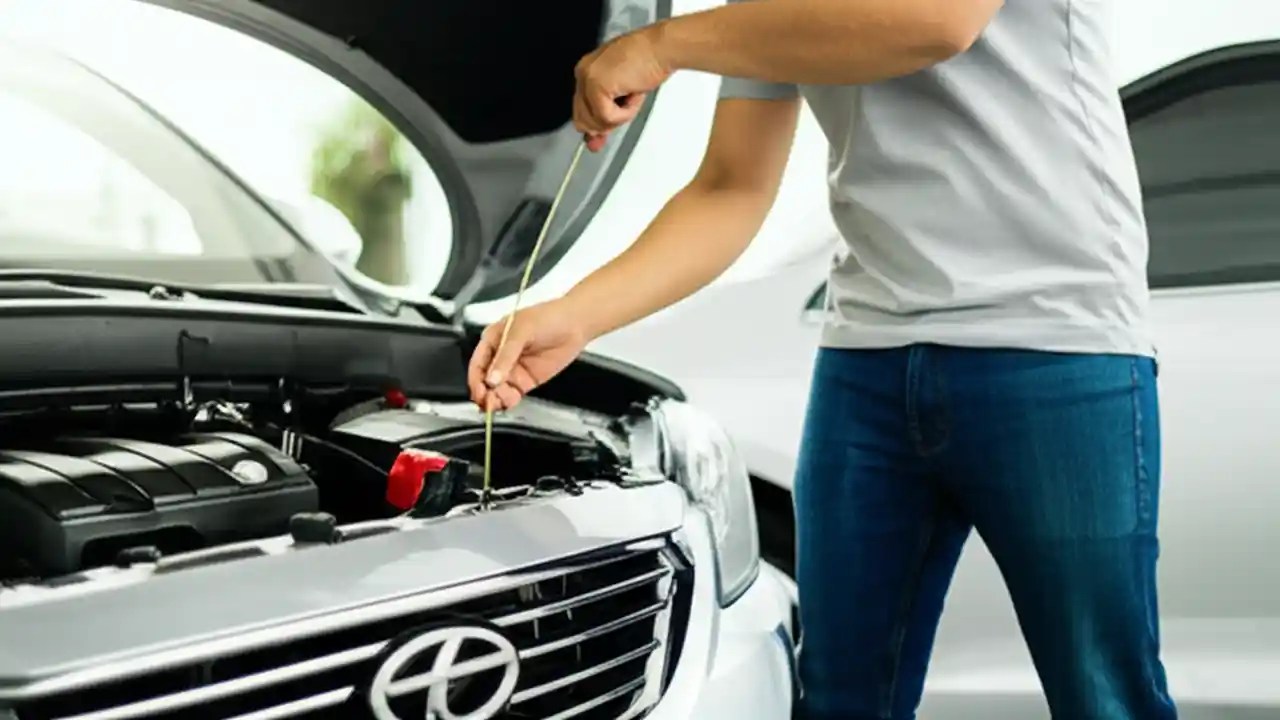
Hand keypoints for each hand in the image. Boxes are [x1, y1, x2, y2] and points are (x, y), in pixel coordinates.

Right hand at [467, 299, 590, 410]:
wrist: (576, 323)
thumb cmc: (548, 317)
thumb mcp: (521, 332)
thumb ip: (505, 357)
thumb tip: (492, 378)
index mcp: (493, 340)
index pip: (478, 364)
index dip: (476, 379)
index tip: (479, 391)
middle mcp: (501, 356)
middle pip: (485, 380)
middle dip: (483, 392)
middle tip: (487, 402)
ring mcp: (513, 369)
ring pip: (497, 390)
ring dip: (495, 399)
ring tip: (498, 403)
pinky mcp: (526, 380)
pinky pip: (512, 395)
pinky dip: (507, 401)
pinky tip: (507, 403)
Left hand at [574, 25, 672, 151]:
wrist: (662, 48)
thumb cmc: (650, 61)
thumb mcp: (623, 91)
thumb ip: (606, 113)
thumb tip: (593, 141)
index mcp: (587, 71)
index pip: (580, 110)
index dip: (593, 126)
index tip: (598, 140)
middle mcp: (583, 73)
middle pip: (583, 120)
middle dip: (605, 124)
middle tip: (624, 111)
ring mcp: (588, 78)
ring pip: (595, 122)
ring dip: (619, 117)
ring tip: (632, 96)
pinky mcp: (597, 86)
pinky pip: (607, 117)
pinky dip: (625, 114)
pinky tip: (633, 95)